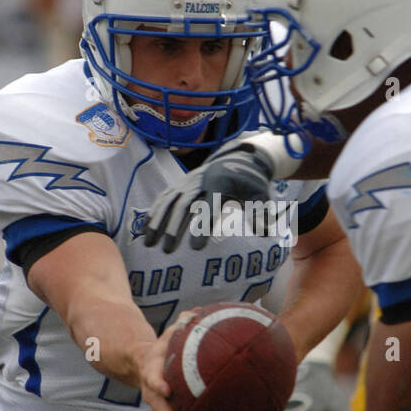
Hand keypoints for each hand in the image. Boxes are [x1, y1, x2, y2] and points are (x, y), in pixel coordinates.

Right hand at [131, 321, 212, 410]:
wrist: (139, 362)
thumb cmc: (161, 347)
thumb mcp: (168, 333)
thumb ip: (182, 323)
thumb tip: (199, 312)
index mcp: (151, 371)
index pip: (152, 378)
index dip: (157, 384)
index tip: (166, 390)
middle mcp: (153, 391)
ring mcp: (160, 403)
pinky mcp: (168, 409)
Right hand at [141, 142, 275, 252]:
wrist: (240, 159)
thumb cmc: (251, 182)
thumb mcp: (261, 195)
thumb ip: (261, 213)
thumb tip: (264, 232)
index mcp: (221, 183)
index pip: (210, 207)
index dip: (202, 226)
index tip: (196, 249)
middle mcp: (200, 180)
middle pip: (184, 205)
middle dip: (173, 228)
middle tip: (168, 251)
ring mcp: (188, 181)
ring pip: (169, 201)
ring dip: (157, 223)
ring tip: (149, 244)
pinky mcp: (181, 183)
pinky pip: (164, 198)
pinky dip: (154, 213)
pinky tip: (146, 231)